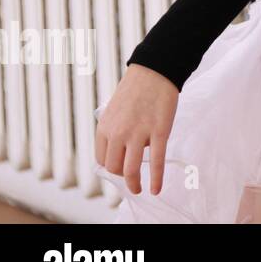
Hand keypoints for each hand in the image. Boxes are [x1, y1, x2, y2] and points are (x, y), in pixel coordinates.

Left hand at [95, 64, 179, 195]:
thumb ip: (114, 130)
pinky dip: (157, 178)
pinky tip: (156, 189)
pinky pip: (156, 161)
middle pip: (114, 167)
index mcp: (104, 128)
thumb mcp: (114, 110)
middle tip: (132, 179)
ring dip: (134, 184)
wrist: (155, 71)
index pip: (102, 159)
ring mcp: (138, 134)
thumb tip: (121, 149)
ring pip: (131, 169)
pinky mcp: (159, 132)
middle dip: (122, 177)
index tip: (120, 169)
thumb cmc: (136, 89)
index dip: (111, 168)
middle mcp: (117, 133)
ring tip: (138, 189)